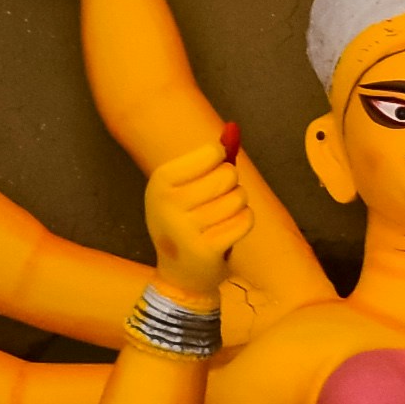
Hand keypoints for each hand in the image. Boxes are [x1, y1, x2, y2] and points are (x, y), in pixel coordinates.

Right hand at [143, 133, 249, 298]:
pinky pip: (245, 220)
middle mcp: (168, 204)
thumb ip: (210, 159)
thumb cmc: (187, 221)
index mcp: (160, 181)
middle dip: (232, 184)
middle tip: (219, 198)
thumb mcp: (185, 187)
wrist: (179, 274)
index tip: (212, 171)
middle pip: (227, 175)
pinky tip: (230, 229)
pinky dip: (244, 221)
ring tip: (223, 216)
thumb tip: (233, 129)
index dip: (221, 160)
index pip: (211, 153)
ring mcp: (185, 228)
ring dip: (238, 205)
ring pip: (238, 199)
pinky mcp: (206, 249)